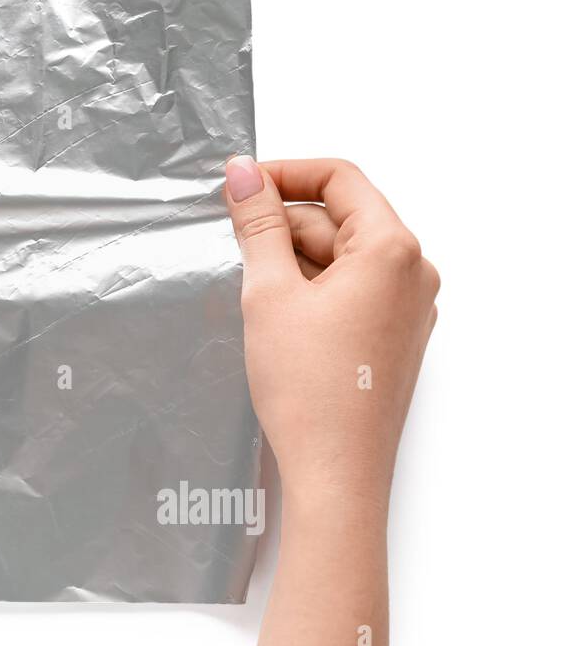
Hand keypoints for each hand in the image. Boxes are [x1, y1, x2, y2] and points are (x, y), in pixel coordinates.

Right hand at [224, 156, 438, 513]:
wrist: (336, 473)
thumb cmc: (309, 390)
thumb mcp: (269, 293)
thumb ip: (258, 225)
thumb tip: (244, 174)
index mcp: (393, 250)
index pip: (340, 178)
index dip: (284, 173)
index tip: (239, 186)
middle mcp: (413, 273)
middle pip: (339, 218)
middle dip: (283, 225)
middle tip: (232, 246)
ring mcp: (407, 307)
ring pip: (341, 256)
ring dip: (293, 261)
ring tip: (253, 297)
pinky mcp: (392, 336)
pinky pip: (350, 290)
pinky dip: (310, 290)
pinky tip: (276, 318)